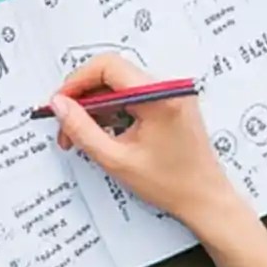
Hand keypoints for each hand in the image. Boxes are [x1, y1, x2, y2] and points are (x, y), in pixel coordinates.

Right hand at [48, 54, 242, 231]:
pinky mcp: (170, 102)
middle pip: (112, 73)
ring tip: (82, 134)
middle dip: (83, 96)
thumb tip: (59, 105)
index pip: (107, 66)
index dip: (77, 81)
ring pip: (119, 84)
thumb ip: (82, 129)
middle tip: (66, 123)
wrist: (206, 200)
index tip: (61, 102)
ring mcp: (171, 93)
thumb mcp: (116, 159)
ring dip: (97, 105)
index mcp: (158, 97)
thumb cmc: (170, 185)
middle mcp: (168, 88)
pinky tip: (103, 131)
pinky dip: (113, 109)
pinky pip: (133, 94)